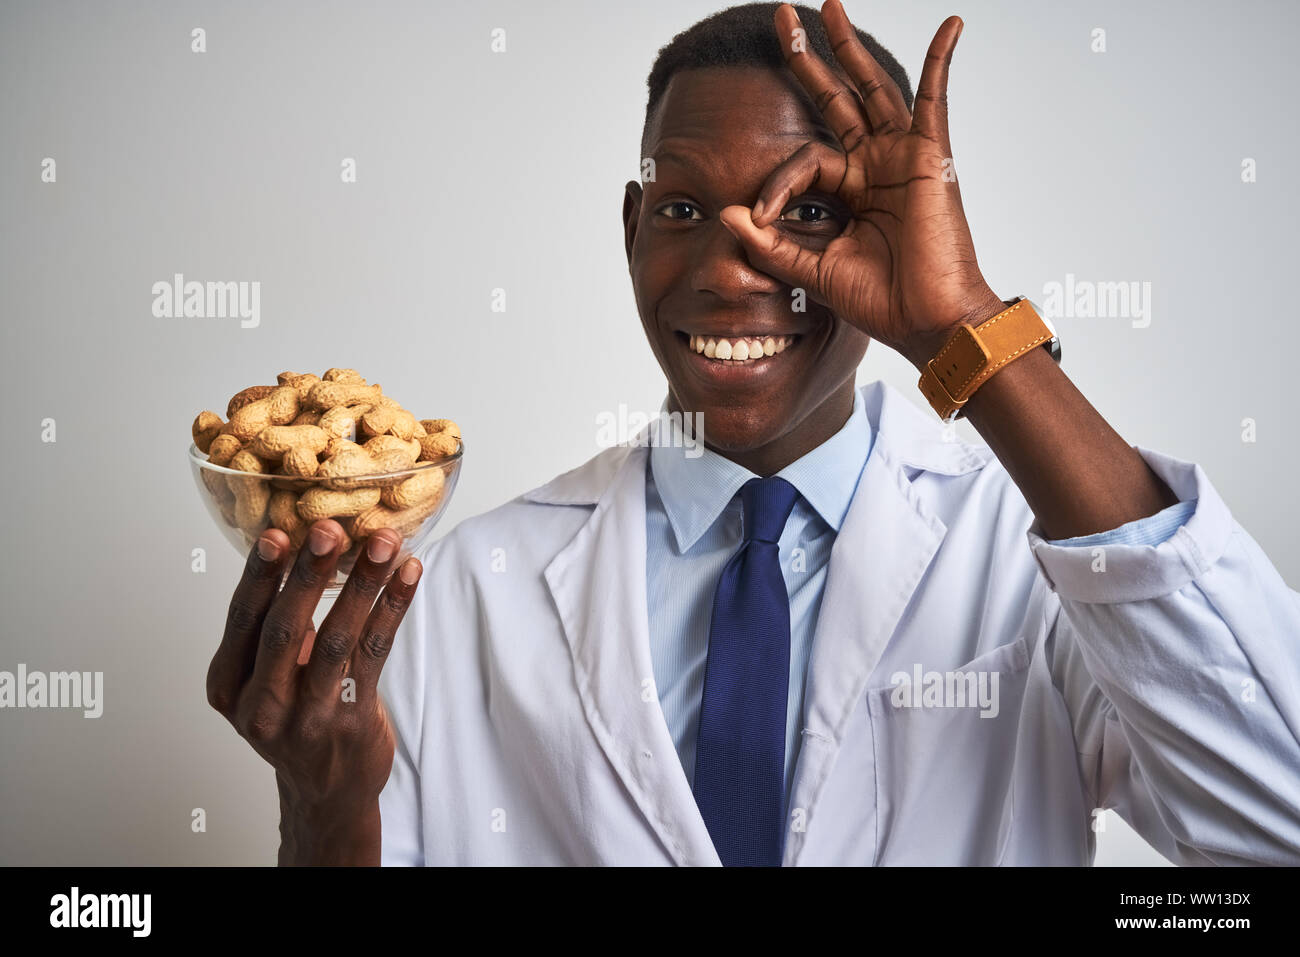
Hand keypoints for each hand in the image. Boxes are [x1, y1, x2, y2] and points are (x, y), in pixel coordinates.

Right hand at [206, 519, 421, 864]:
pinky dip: (393, 607)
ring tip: (383, 542)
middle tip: (329, 530)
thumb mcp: (266, 677)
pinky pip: (375, 653)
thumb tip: (304, 545)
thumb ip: (275, 626)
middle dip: (309, 574)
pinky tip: (408, 574)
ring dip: (362, 585)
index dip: (260, 576)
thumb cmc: (297, 715)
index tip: (276, 532)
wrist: (328, 790)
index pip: (243, 620)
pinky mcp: (351, 720)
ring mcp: (306, 717)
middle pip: (283, 629)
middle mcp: (261, 705)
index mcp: (229, 686)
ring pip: (335, 639)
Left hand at [718, 0, 1005, 368]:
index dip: (775, 183)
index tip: (762, 219)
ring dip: (849, 48)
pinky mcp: (929, 157)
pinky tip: (951, 25)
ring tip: (828, 6)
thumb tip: (727, 213)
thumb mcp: (810, 270)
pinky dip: (941, 61)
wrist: (925, 322)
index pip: (802, 159)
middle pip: (835, 99)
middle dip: (807, 59)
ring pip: (871, 88)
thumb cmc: (880, 302)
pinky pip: (934, 99)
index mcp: (848, 191)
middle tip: (781, 18)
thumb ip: (770, 243)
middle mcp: (874, 166)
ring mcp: (901, 157)